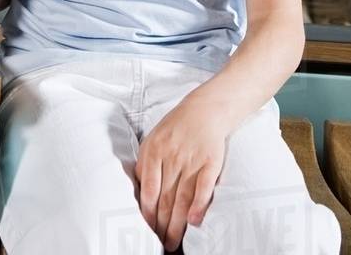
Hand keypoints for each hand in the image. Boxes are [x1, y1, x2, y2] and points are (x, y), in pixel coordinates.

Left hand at [134, 96, 225, 250]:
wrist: (205, 109)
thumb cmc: (176, 127)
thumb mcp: (154, 139)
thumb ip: (146, 164)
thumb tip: (139, 191)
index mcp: (154, 151)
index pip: (149, 189)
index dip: (147, 212)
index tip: (146, 230)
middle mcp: (172, 156)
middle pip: (165, 198)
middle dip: (161, 225)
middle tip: (160, 244)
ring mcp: (192, 160)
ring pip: (182, 197)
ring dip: (177, 223)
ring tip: (173, 242)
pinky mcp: (211, 162)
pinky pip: (204, 187)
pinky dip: (199, 205)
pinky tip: (194, 221)